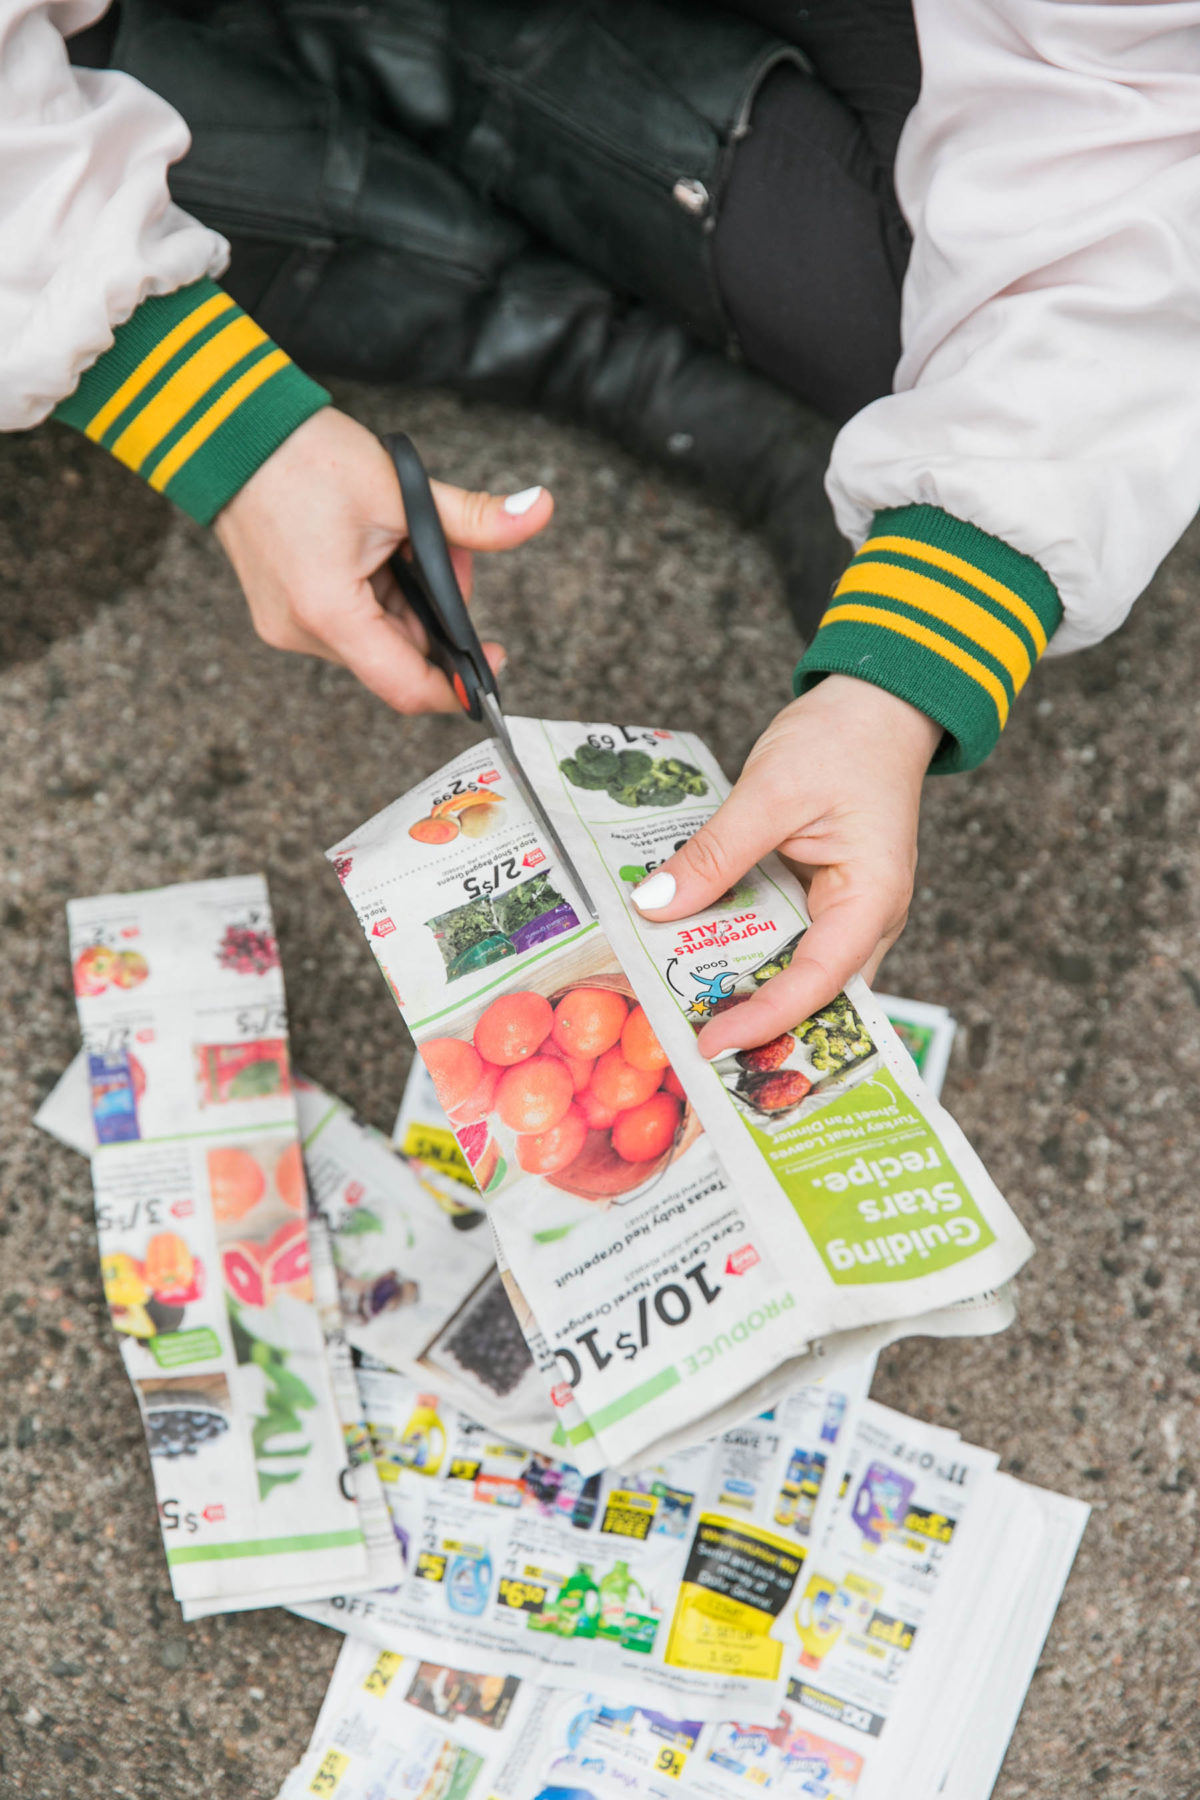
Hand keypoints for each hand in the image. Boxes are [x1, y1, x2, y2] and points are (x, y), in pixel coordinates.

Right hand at [213, 407, 553, 711]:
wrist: (225, 430)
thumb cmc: (303, 456)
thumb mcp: (402, 490)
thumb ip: (474, 519)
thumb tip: (540, 512)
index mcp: (330, 613)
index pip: (408, 687)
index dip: (459, 685)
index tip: (493, 659)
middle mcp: (302, 633)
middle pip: (399, 655)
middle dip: (437, 612)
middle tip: (447, 552)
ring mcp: (287, 624)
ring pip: (378, 635)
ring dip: (408, 597)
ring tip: (405, 537)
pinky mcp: (283, 610)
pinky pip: (351, 618)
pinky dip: (379, 591)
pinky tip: (380, 547)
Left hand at [631, 676, 940, 1056]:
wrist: (875, 703)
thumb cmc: (843, 739)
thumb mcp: (769, 792)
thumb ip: (715, 854)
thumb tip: (655, 906)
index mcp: (872, 898)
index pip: (819, 980)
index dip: (764, 1018)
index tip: (709, 1043)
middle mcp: (865, 919)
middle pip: (812, 994)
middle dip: (755, 1025)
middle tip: (688, 1048)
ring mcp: (843, 912)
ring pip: (794, 973)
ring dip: (745, 993)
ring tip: (684, 1018)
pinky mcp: (817, 899)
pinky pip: (781, 940)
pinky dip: (742, 954)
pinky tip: (695, 963)